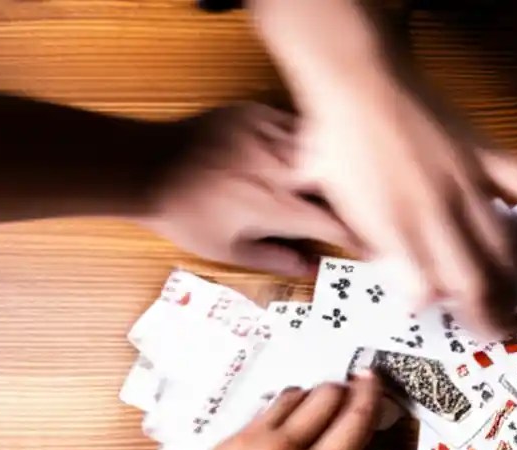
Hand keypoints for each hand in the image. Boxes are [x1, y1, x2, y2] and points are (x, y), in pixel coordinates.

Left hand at [14, 377, 379, 449]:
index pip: (354, 421)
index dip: (371, 395)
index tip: (376, 378)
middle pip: (325, 395)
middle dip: (345, 391)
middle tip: (352, 398)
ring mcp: (249, 444)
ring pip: (293, 395)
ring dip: (313, 398)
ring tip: (318, 416)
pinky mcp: (224, 445)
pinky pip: (263, 412)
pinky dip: (282, 413)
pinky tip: (284, 434)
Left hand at [145, 103, 352, 277]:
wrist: (143, 167)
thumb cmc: (181, 213)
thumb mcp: (225, 249)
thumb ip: (273, 258)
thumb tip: (308, 268)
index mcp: (274, 205)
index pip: (332, 221)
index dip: (357, 236)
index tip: (373, 246)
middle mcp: (278, 167)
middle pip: (338, 180)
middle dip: (356, 197)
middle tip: (365, 211)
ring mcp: (268, 135)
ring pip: (321, 147)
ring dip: (333, 166)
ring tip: (343, 181)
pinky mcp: (255, 114)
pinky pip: (296, 124)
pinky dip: (306, 141)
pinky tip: (303, 154)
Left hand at [253, 0, 516, 335]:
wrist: (357, 78)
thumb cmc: (340, 138)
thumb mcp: (340, 203)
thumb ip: (373, 247)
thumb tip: (407, 283)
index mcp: (395, 225)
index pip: (432, 290)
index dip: (450, 317)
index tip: (461, 332)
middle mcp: (435, 210)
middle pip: (475, 278)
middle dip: (492, 315)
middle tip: (501, 334)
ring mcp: (465, 181)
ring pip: (503, 245)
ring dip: (516, 279)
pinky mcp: (484, 154)